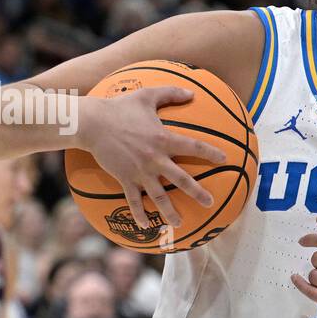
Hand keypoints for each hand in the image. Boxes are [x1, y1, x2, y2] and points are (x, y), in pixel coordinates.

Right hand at [80, 86, 227, 229]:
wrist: (92, 123)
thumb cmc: (119, 107)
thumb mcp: (147, 95)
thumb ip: (170, 93)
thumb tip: (192, 92)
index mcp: (164, 139)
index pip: (193, 147)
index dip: (210, 153)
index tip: (224, 160)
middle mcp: (155, 159)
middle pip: (182, 179)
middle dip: (198, 193)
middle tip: (211, 203)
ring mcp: (140, 171)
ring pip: (159, 196)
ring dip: (170, 212)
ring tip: (179, 224)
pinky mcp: (125, 178)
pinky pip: (133, 200)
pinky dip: (139, 213)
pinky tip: (145, 225)